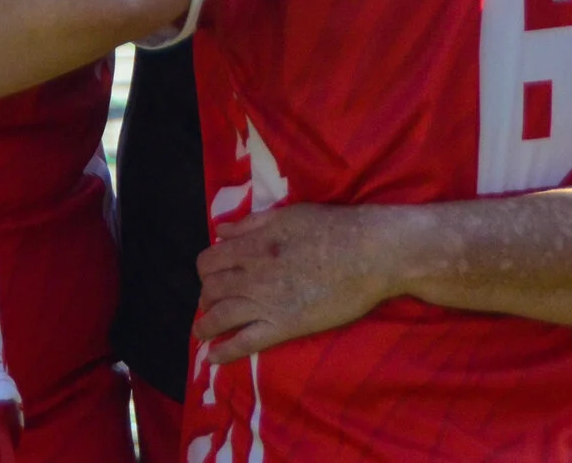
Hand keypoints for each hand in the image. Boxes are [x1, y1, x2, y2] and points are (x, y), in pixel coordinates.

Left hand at [194, 203, 403, 361]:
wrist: (369, 253)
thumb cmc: (332, 227)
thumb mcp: (287, 215)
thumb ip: (251, 224)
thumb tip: (221, 231)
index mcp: (252, 245)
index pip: (209, 261)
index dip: (207, 270)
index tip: (213, 276)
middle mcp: (251, 275)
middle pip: (211, 289)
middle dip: (206, 297)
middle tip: (213, 303)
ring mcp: (266, 303)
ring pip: (220, 317)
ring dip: (205, 326)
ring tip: (202, 332)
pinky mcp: (284, 327)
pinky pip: (245, 343)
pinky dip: (224, 351)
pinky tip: (213, 358)